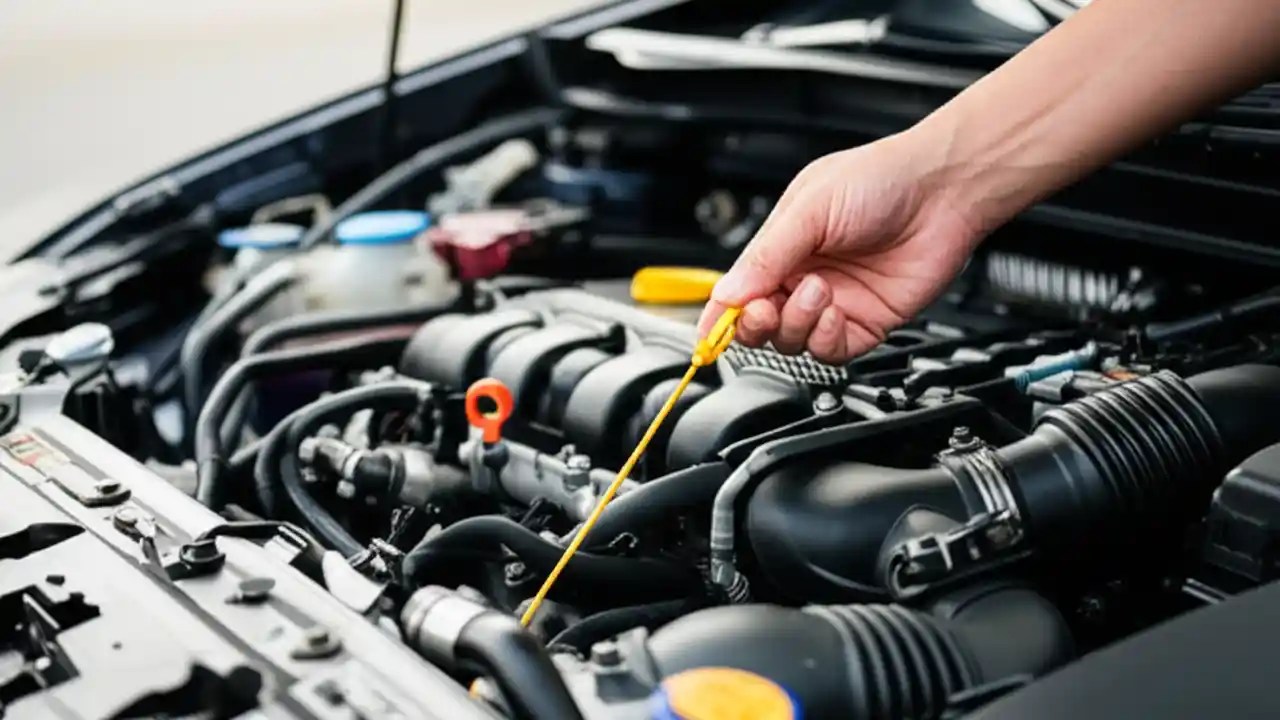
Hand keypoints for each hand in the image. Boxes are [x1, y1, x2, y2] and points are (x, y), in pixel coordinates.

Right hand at [699, 131, 985, 363]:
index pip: (737, 292)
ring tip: (819, 290)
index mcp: (781, 247)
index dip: (719, 317)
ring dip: (797, 322)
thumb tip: (727, 292)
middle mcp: (802, 278)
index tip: (708, 334)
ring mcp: (833, 303)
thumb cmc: (881, 180)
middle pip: (758, 325)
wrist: (944, 190)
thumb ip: (767, 254)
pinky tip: (836, 311)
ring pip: (792, 341)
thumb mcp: (811, 208)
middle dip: (754, 323)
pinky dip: (825, 338)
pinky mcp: (865, 323)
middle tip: (764, 308)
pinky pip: (830, 351)